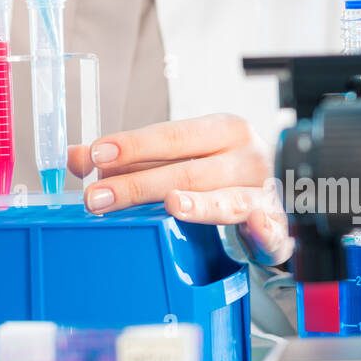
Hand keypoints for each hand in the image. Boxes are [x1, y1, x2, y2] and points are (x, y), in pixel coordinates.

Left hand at [68, 113, 293, 265]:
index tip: (97, 153)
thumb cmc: (222, 171)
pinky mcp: (277, 226)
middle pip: (188, 170)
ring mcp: (264, 191)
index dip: (134, 144)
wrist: (283, 193)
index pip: (173, 135)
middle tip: (98, 198)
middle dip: (139, 184)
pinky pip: (271, 230)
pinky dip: (263, 229)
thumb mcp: (179, 156)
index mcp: (222, 130)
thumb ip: (130, 158)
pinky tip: (254, 227)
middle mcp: (245, 156)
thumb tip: (77, 158)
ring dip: (198, 205)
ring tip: (171, 205)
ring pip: (227, 198)